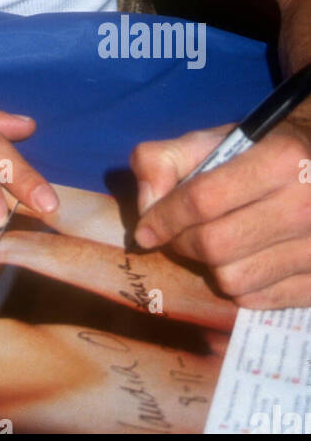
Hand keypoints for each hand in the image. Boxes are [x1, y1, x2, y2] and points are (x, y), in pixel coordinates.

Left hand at [130, 104, 310, 308]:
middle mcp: (306, 205)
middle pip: (215, 245)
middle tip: (175, 237)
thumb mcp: (218, 139)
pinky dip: (238, 286)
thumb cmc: (263, 154)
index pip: (202, 200)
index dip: (163, 217)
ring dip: (209, 268)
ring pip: (234, 280)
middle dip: (182, 244)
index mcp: (281, 159)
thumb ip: (168, 158)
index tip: (145, 230)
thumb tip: (147, 203)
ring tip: (212, 247)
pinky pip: (258, 301)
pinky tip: (241, 261)